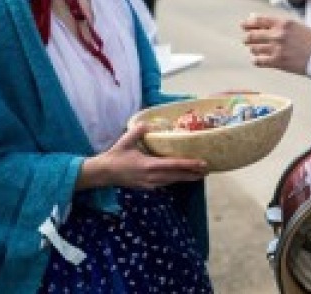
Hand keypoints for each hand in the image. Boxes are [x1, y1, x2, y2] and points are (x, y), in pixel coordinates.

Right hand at [77, 122, 207, 189]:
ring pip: (172, 181)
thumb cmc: (115, 156)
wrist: (103, 174)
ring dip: (186, 178)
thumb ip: (137, 131)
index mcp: (148, 165)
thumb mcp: (125, 141)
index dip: (189, 164)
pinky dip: (175, 180)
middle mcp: (151, 177)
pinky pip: (165, 184)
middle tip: (207, 170)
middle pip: (177, 176)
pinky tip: (182, 177)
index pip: (173, 165)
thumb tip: (148, 123)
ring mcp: (150, 184)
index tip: (202, 163)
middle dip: (193, 173)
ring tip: (199, 174)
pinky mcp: (147, 187)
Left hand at [241, 14, 310, 75]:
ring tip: (257, 50)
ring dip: (253, 49)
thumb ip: (278, 24)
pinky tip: (260, 59)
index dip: (248, 23)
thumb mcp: (296, 26)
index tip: (243, 25)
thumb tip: (257, 21)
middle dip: (247, 38)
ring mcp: (277, 48)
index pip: (258, 20)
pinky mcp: (277, 62)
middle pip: (252, 35)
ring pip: (254, 48)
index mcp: (283, 23)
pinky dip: (257, 60)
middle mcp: (278, 34)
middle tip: (246, 40)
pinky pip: (258, 60)